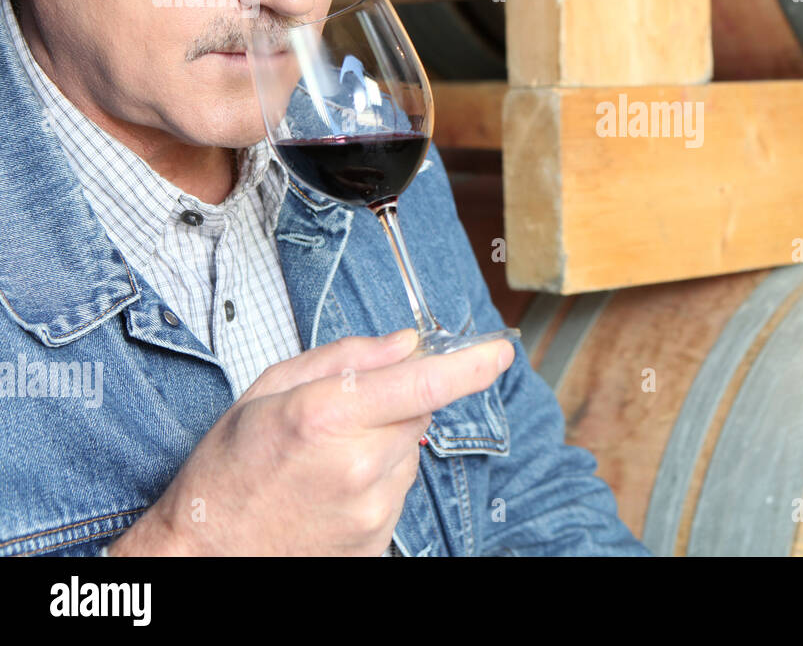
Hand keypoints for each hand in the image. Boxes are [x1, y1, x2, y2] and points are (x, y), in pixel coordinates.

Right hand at [107, 328, 513, 555]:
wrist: (206, 557)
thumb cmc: (227, 472)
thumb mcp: (267, 392)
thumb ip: (344, 359)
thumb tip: (406, 343)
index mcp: (328, 416)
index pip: (424, 383)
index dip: (470, 365)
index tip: (499, 352)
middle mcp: (359, 463)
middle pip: (419, 413)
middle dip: (395, 403)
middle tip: (344, 414)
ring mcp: (372, 509)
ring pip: (409, 452)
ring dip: (383, 445)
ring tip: (326, 460)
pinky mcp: (377, 540)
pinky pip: (398, 491)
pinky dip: (376, 482)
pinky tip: (331, 489)